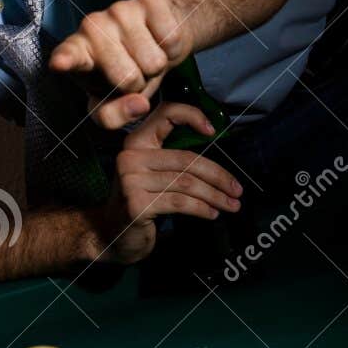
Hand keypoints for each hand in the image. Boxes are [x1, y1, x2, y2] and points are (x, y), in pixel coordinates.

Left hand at [49, 0, 192, 130]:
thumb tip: (138, 105)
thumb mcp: (113, 103)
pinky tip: (160, 40)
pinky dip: (172, 48)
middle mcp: (92, 27)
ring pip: (152, 61)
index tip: (60, 63)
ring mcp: (119, 9)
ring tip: (146, 57)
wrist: (157, 38)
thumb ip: (114, 116)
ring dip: (156, 66)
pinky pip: (171, 39)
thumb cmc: (127, 72)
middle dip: (138, 84)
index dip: (66, 60)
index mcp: (78, 53)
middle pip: (126, 78)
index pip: (69, 55)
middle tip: (133, 72)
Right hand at [101, 101, 242, 264]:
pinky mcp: (136, 204)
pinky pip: (180, 203)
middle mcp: (130, 157)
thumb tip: (216, 165)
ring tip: (231, 205)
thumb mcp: (151, 173)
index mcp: (136, 142)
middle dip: (217, 175)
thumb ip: (173, 160)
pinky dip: (201, 208)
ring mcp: (131, 181)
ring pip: (186, 183)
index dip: (191, 116)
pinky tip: (212, 213)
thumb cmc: (139, 201)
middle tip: (237, 189)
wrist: (110, 233)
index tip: (213, 132)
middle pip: (186, 159)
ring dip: (214, 195)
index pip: (165, 114)